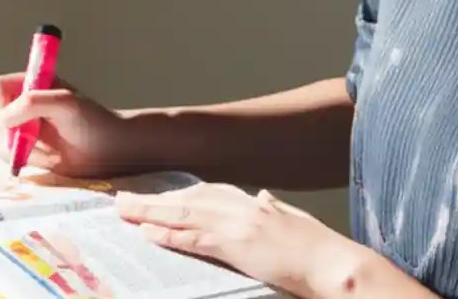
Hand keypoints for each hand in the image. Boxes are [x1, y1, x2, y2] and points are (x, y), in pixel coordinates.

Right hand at [0, 73, 133, 177]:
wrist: (110, 152)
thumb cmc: (93, 121)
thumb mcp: (66, 104)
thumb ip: (33, 103)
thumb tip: (2, 119)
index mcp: (27, 84)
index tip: (12, 119)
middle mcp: (18, 104)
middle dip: (6, 131)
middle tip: (30, 138)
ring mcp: (19, 129)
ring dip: (15, 148)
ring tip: (46, 150)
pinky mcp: (23, 151)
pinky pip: (4, 156)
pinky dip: (20, 160)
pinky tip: (46, 159)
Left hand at [115, 183, 363, 296]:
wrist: (335, 264)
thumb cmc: (318, 249)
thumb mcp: (292, 220)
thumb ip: (274, 208)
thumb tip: (264, 197)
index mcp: (252, 203)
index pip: (204, 193)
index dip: (176, 195)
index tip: (153, 196)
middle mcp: (241, 207)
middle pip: (186, 199)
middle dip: (152, 200)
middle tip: (122, 200)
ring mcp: (238, 224)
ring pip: (183, 214)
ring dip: (149, 213)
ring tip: (123, 212)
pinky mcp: (238, 245)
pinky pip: (195, 239)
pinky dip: (169, 235)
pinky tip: (148, 234)